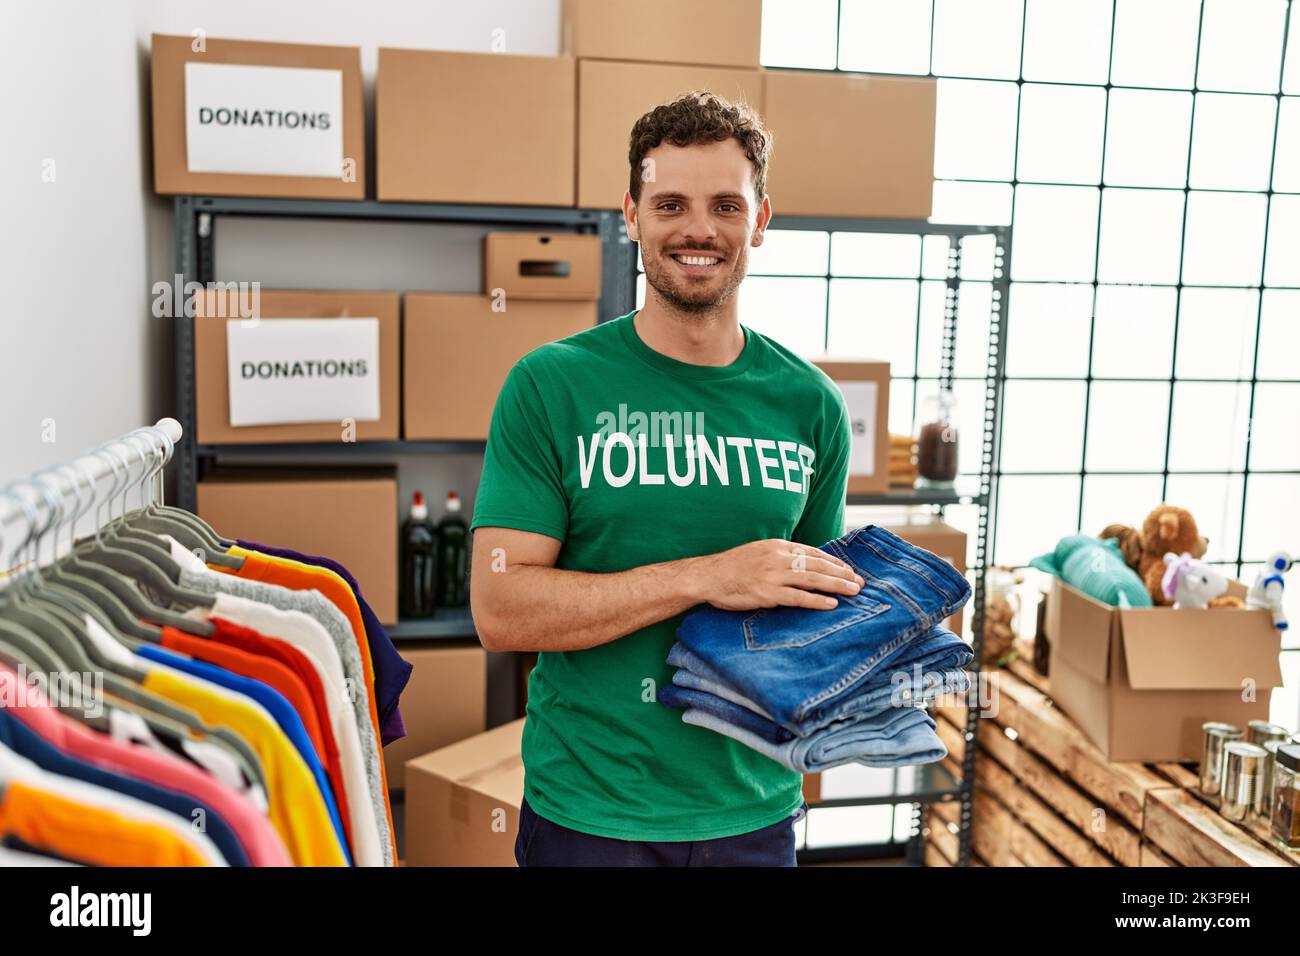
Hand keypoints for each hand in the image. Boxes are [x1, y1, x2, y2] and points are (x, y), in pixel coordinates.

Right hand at [693, 539, 864, 611]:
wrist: (707, 576)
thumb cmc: (731, 567)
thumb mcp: (757, 552)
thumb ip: (778, 556)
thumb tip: (800, 564)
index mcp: (777, 545)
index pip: (813, 552)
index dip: (833, 561)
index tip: (847, 569)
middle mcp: (778, 557)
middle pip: (818, 564)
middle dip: (842, 573)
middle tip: (859, 581)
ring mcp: (773, 575)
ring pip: (813, 579)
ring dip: (837, 585)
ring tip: (854, 591)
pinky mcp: (768, 593)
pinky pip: (798, 596)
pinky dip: (817, 600)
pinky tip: (831, 604)